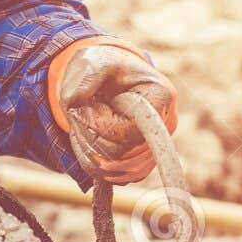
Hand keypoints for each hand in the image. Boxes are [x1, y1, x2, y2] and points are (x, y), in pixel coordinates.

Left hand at [51, 39, 177, 183]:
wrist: (107, 79)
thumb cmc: (102, 67)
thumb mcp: (91, 63)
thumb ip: (84, 79)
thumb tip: (74, 104)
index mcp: (160, 97)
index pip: (130, 132)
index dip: (101, 126)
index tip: (87, 107)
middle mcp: (166, 126)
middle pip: (121, 155)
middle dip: (91, 137)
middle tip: (81, 113)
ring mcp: (157, 147)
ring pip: (117, 171)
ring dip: (89, 151)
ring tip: (84, 125)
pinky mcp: (144, 163)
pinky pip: (117, 179)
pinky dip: (94, 164)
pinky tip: (88, 141)